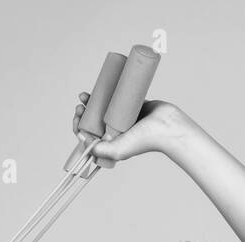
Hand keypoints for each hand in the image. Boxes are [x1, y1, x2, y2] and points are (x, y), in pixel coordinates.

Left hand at [72, 91, 186, 163]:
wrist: (167, 126)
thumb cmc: (145, 140)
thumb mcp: (118, 150)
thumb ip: (99, 150)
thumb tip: (81, 137)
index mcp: (111, 143)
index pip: (89, 135)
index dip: (79, 126)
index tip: (77, 116)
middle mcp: (116, 132)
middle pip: (94, 121)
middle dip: (84, 112)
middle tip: (81, 103)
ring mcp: (124, 118)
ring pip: (103, 108)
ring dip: (91, 102)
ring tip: (84, 95)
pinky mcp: (133, 106)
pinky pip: (117, 97)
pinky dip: (107, 93)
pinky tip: (99, 87)